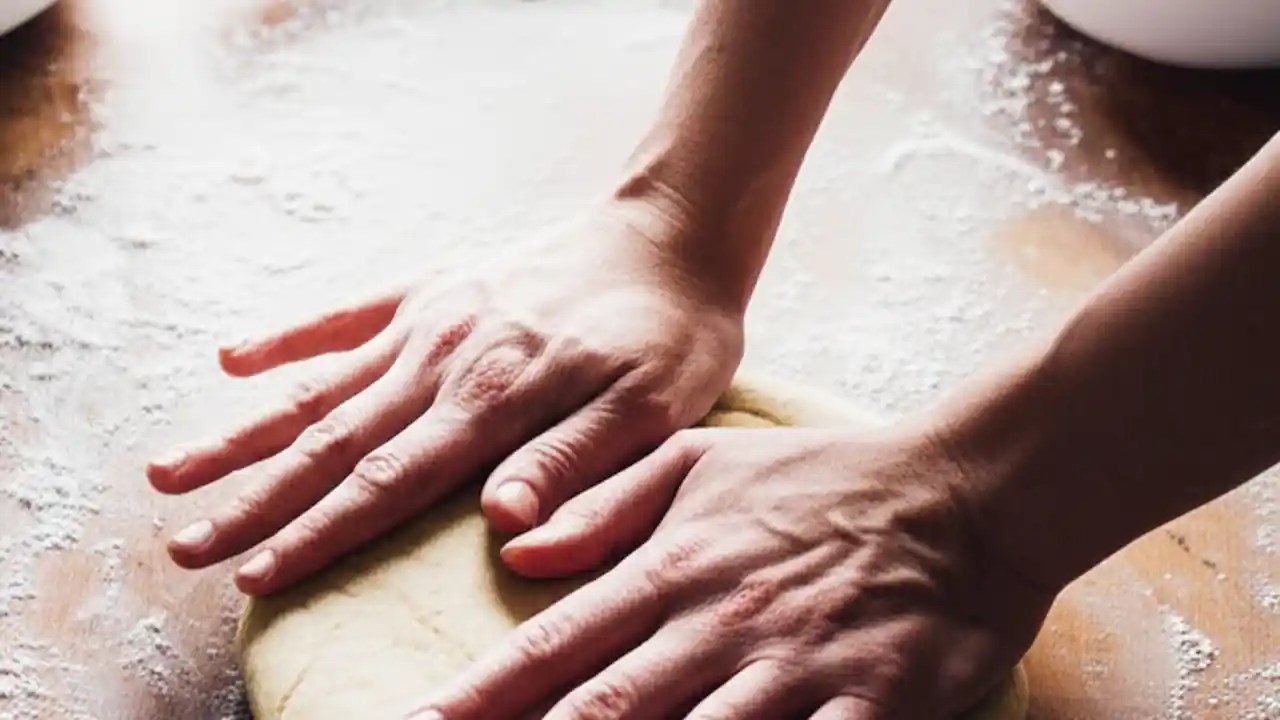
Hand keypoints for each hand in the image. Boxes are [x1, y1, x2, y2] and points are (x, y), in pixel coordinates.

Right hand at [148, 203, 744, 594]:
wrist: (671, 235)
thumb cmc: (670, 335)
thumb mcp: (652, 412)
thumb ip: (575, 465)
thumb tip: (503, 526)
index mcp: (494, 402)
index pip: (386, 485)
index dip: (315, 535)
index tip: (251, 577)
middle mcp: (444, 360)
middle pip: (331, 444)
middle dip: (255, 503)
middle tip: (182, 546)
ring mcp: (431, 319)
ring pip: (319, 388)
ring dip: (244, 435)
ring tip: (170, 471)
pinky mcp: (434, 286)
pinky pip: (346, 315)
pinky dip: (289, 339)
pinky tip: (233, 361)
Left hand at [412, 428, 1055, 718]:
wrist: (962, 494)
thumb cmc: (823, 479)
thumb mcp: (704, 461)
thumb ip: (607, 503)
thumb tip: (515, 546)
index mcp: (676, 567)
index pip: (557, 644)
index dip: (482, 697)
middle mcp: (719, 625)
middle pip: (603, 709)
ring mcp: (793, 674)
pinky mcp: (866, 711)